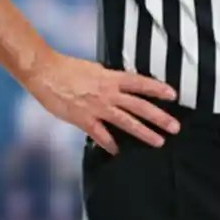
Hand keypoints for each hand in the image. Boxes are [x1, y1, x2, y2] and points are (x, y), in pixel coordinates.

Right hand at [25, 51, 179, 154]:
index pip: (140, 83)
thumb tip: (118, 85)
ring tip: (158, 141)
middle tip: (175, 127)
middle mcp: (108, 93)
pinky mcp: (84, 119)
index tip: (173, 95)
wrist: (45, 72)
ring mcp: (97, 107)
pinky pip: (101, 135)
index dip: (158, 89)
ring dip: (144, 133)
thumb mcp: (93, 69)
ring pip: (126, 122)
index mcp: (111, 78)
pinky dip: (110, 144)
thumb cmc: (66, 68)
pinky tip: (117, 151)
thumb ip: (108, 79)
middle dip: (159, 117)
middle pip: (139, 106)